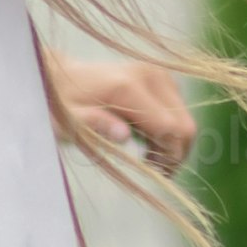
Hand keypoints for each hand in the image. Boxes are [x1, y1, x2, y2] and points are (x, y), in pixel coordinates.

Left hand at [47, 49, 199, 173]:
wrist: (61, 78)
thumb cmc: (61, 108)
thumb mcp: (70, 123)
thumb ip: (96, 126)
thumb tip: (123, 135)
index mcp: (128, 87)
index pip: (171, 129)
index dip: (168, 158)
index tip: (152, 172)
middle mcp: (150, 75)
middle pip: (185, 126)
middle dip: (174, 153)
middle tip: (152, 168)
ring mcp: (159, 74)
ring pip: (185, 121)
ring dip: (172, 143)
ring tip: (146, 155)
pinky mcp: (162, 77)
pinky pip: (179, 112)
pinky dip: (170, 131)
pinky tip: (148, 140)